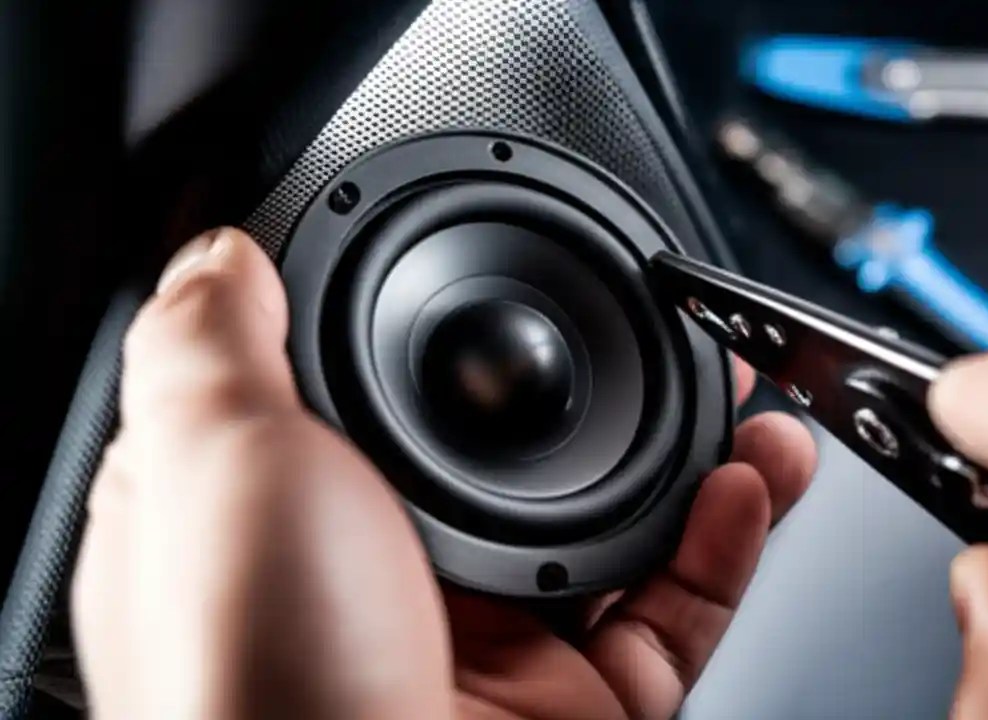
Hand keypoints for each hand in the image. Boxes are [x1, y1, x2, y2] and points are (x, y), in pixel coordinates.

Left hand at [72, 228, 816, 718]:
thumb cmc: (249, 686)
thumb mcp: (209, 464)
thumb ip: (217, 342)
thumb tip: (229, 256)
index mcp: (298, 518)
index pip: (386, 395)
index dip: (459, 335)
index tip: (525, 286)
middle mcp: (396, 577)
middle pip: (525, 454)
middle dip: (612, 390)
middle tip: (678, 335)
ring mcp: (495, 642)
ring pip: (621, 526)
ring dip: (700, 455)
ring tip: (750, 399)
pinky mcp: (579, 704)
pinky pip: (676, 610)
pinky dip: (727, 545)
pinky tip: (749, 484)